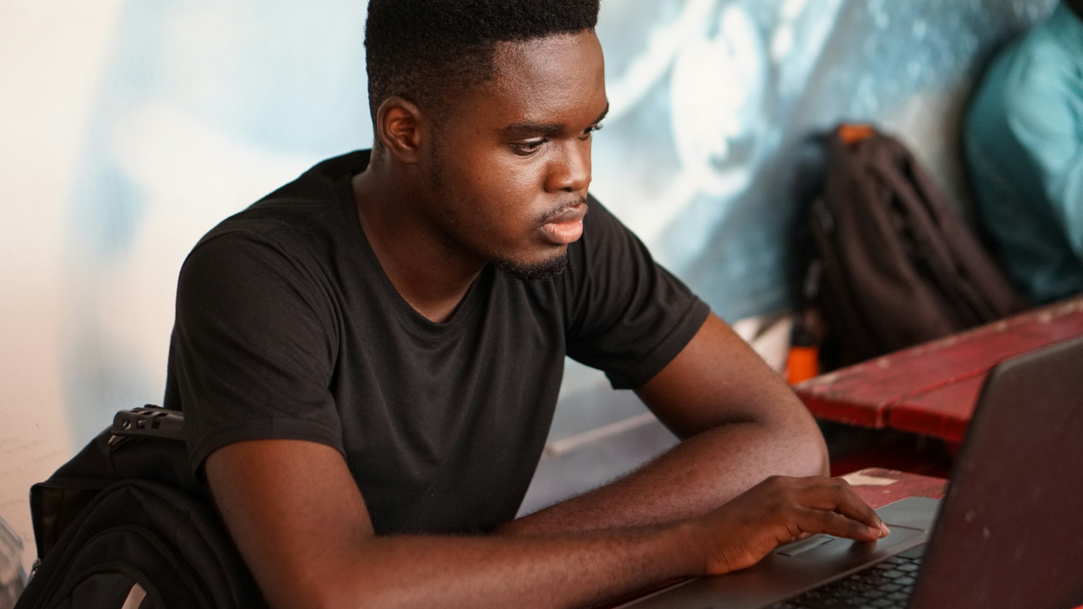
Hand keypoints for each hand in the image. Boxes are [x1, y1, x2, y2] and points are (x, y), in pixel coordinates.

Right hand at [691, 476, 888, 574]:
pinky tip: (865, 536)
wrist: (697, 542)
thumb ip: (788, 522)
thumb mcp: (764, 526)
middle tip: (881, 526)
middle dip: (863, 506)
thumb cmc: (725, 540)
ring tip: (880, 531)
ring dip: (863, 515)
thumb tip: (814, 529)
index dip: (851, 501)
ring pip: (836, 498)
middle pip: (837, 487)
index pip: (825, 486)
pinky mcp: (780, 515)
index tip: (867, 519)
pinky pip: (826, 519)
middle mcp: (782, 484)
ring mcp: (781, 496)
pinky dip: (851, 527)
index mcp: (778, 484)